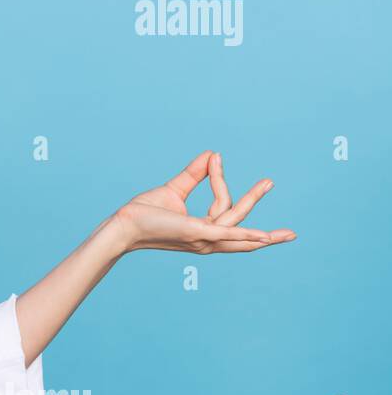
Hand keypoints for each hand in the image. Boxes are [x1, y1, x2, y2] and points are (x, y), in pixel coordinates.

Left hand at [113, 149, 296, 253]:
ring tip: (268, 182)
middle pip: (240, 220)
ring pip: (236, 219)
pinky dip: (248, 235)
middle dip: (256, 202)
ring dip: (252, 199)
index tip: (214, 157)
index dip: (218, 179)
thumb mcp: (174, 189)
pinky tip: (265, 237)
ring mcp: (203, 239)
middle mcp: (207, 240)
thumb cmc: (145, 213)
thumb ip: (193, 174)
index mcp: (203, 232)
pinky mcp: (197, 233)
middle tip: (270, 181)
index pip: (223, 204)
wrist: (123, 224)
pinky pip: (228, 233)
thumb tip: (211, 155)